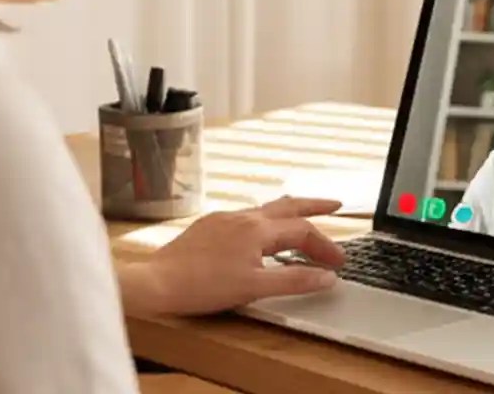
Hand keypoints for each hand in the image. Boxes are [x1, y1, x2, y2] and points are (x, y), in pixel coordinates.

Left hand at [118, 196, 346, 316]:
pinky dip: (264, 222)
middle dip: (314, 205)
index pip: (302, 231)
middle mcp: (242, 217)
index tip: (337, 262)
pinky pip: (245, 217)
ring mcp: (223, 219)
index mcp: (257, 229)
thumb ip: (294, 280)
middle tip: (334, 205)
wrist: (156, 283)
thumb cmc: (202, 286)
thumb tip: (326, 277)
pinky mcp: (208, 227)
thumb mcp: (255, 288)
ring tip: (301, 217)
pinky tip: (260, 235)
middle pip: (287, 206)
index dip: (324, 246)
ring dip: (288, 213)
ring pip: (265, 210)